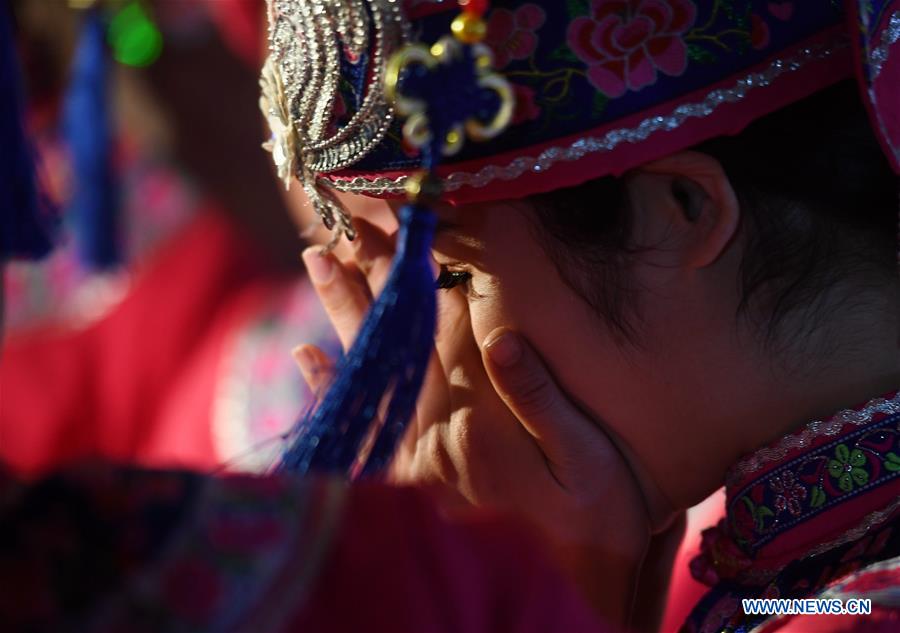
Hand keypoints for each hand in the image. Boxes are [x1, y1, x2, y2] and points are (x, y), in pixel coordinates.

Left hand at [295, 218, 651, 625]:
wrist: (564, 594)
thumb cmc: (593, 526)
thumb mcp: (588, 464)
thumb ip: (541, 402)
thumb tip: (501, 336)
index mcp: (477, 420)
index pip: (439, 328)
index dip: (418, 269)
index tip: (396, 218)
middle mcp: (435, 431)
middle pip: (395, 339)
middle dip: (368, 278)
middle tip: (338, 225)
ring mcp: (417, 452)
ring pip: (372, 368)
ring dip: (343, 313)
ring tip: (317, 260)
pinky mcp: (412, 475)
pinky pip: (360, 425)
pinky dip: (331, 388)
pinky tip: (306, 352)